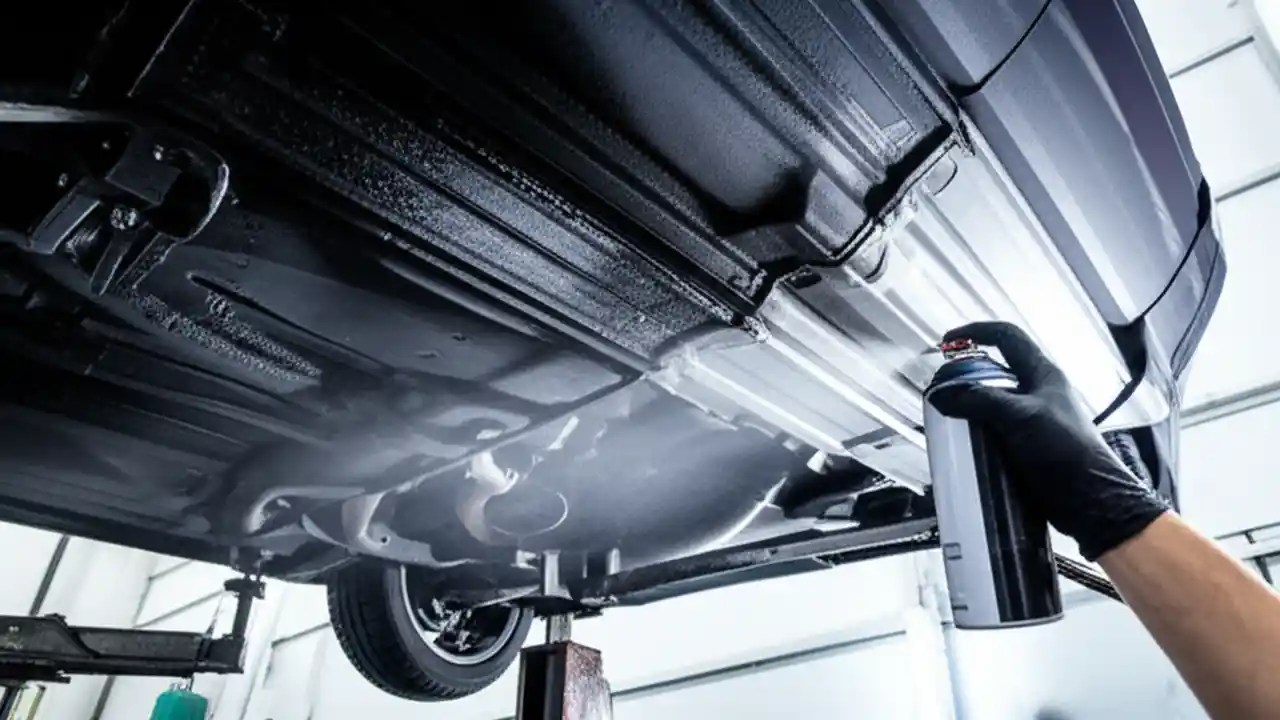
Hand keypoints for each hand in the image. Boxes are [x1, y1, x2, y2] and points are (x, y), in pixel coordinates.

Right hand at [928, 321, 1167, 560]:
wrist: (1089, 499)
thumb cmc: (1066, 449)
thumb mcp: (1020, 417)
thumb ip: (979, 400)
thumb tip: (941, 395)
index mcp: (1043, 373)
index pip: (1007, 337)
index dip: (976, 332)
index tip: (948, 341)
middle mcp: (1036, 392)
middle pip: (994, 370)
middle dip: (965, 375)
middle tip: (941, 386)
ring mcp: (1030, 419)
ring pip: (991, 402)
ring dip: (967, 406)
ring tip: (945, 416)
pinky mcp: (1024, 445)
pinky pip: (992, 429)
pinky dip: (974, 432)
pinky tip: (960, 442)